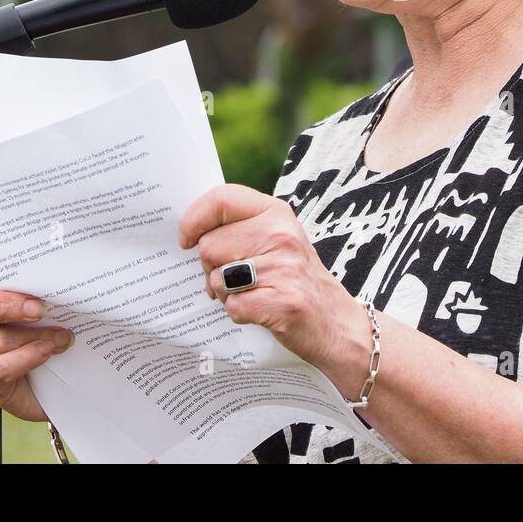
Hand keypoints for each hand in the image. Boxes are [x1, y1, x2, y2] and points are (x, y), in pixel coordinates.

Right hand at [0, 289, 73, 422]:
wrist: (53, 385)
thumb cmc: (48, 339)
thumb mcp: (47, 314)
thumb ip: (44, 298)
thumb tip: (62, 282)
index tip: (31, 282)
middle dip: (6, 306)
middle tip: (40, 309)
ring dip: (34, 336)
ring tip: (62, 337)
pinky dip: (25, 358)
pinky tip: (45, 352)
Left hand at [178, 184, 368, 381]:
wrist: (336, 323)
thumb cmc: (295, 278)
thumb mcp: (276, 238)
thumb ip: (240, 227)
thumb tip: (189, 231)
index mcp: (276, 212)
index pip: (221, 199)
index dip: (194, 219)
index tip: (186, 239)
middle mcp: (281, 235)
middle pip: (209, 246)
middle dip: (211, 268)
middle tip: (234, 278)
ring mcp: (284, 268)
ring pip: (217, 279)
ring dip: (225, 293)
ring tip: (252, 293)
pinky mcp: (282, 302)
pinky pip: (233, 307)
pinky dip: (239, 314)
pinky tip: (259, 310)